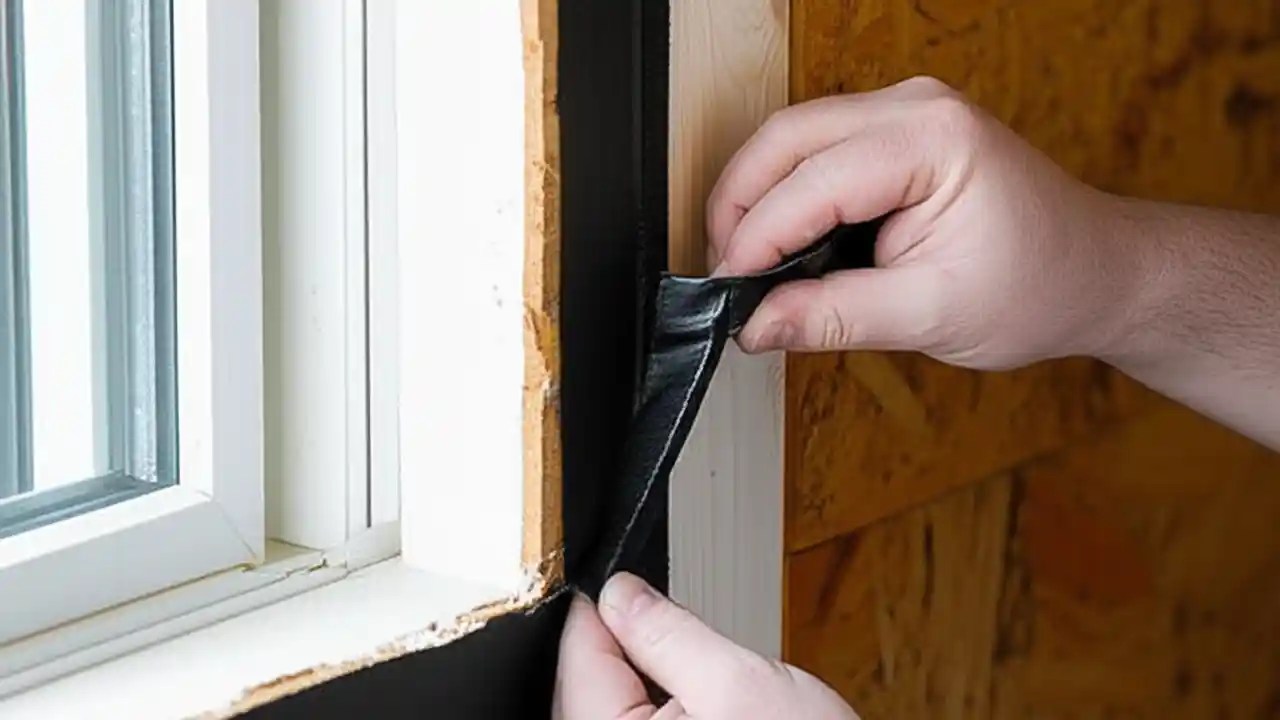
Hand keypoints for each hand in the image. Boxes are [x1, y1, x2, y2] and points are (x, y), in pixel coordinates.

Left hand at [553, 573, 857, 719]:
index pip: (577, 656)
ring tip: (704, 695)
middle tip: (684, 645)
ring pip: (611, 713)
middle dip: (626, 653)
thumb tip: (619, 592)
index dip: (604, 608)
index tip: (629, 585)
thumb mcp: (741, 681)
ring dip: (643, 690)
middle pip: (587, 687)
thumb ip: (669, 632)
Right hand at [708, 76, 1143, 369]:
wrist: (1096, 272)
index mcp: (934, 140)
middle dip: (740, 209)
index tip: (728, 293)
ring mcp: (904, 111)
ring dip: (757, 199)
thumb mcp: (932, 314)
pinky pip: (815, 149)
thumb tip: (757, 324)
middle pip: (785, 140)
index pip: (811, 181)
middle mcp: (914, 107)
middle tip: (726, 280)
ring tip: (749, 268)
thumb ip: (836, 317)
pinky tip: (782, 245)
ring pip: (791, 139)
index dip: (756, 239)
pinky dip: (785, 195)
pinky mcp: (895, 132)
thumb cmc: (1040, 286)